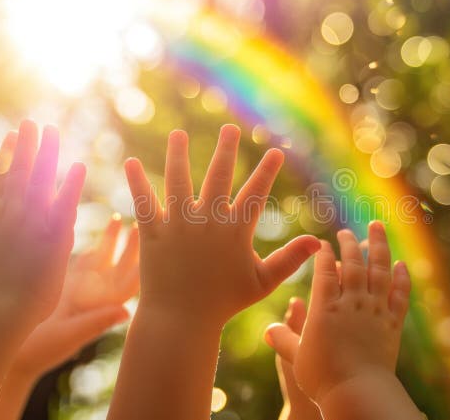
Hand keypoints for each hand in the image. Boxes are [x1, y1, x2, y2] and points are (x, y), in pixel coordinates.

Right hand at [0, 121, 85, 323]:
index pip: (0, 176)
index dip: (8, 153)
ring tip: (54, 131)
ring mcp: (32, 223)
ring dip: (48, 153)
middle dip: (27, 144)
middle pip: (20, 170)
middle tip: (34, 121)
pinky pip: (65, 204)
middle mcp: (11, 213)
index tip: (13, 133)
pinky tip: (79, 166)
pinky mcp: (53, 237)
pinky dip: (71, 184)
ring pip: (42, 180)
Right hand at [10, 215, 138, 376]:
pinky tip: (90, 231)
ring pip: (102, 261)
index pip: (129, 284)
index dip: (141, 265)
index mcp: (102, 309)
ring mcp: (81, 290)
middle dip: (131, 246)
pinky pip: (82, 263)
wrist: (15, 354)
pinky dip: (88, 246)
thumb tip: (127, 312)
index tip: (151, 245)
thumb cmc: (43, 351)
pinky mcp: (64, 286)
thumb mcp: (70, 335)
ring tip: (118, 219)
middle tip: (139, 224)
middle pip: (120, 267)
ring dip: (111, 241)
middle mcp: (96, 298)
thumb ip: (95, 322)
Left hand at [124, 125, 320, 325]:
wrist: (180, 320)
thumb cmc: (224, 303)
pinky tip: (131, 162)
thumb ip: (290, 259)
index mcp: (235, 231)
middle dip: (225, 149)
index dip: (267, 170)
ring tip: (178, 134)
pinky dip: (137, 181)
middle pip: (217, 175)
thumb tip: (318, 241)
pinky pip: (144, 202)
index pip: (255, 192)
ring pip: (177, 180)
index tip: (276, 151)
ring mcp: (178, 225)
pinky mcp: (153, 233)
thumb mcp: (261, 282)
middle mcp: (206, 222)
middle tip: (229, 128)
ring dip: (178, 154)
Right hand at [265, 222, 411, 402]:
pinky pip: (399, 295)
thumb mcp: (296, 358)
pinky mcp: (392, 324)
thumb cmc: (322, 378)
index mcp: (326, 309)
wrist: (358, 394)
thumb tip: (267, 329)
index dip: (324, 255)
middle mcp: (352, 304)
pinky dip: (402, 278)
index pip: (326, 271)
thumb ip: (284, 339)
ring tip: (377, 226)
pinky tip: (402, 264)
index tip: (322, 244)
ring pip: (380, 271)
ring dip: (379, 246)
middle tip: (346, 232)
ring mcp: (375, 311)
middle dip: (349, 244)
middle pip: (353, 264)